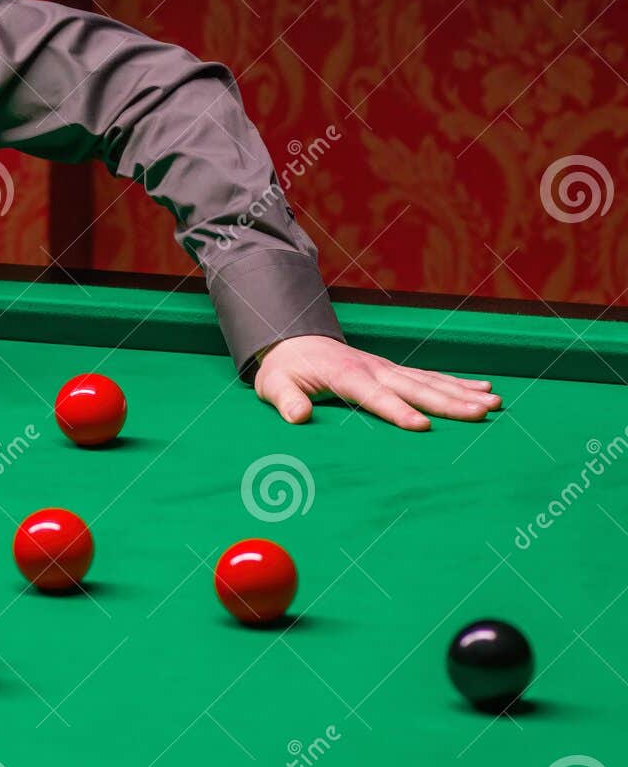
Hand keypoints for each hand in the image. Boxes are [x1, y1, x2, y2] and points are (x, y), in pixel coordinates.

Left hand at [255, 335, 500, 429]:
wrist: (292, 340)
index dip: (396, 411)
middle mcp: (372, 368)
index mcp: (343, 374)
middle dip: (448, 401)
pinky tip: (484, 389)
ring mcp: (386, 367)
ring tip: (494, 403)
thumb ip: (285, 400)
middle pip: (414, 387)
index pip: (372, 395)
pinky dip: (457, 383)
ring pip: (429, 381)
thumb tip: (298, 417)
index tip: (421, 426)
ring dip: (462, 392)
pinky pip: (429, 376)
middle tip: (482, 413)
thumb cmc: (283, 369)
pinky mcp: (393, 370)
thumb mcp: (272, 384)